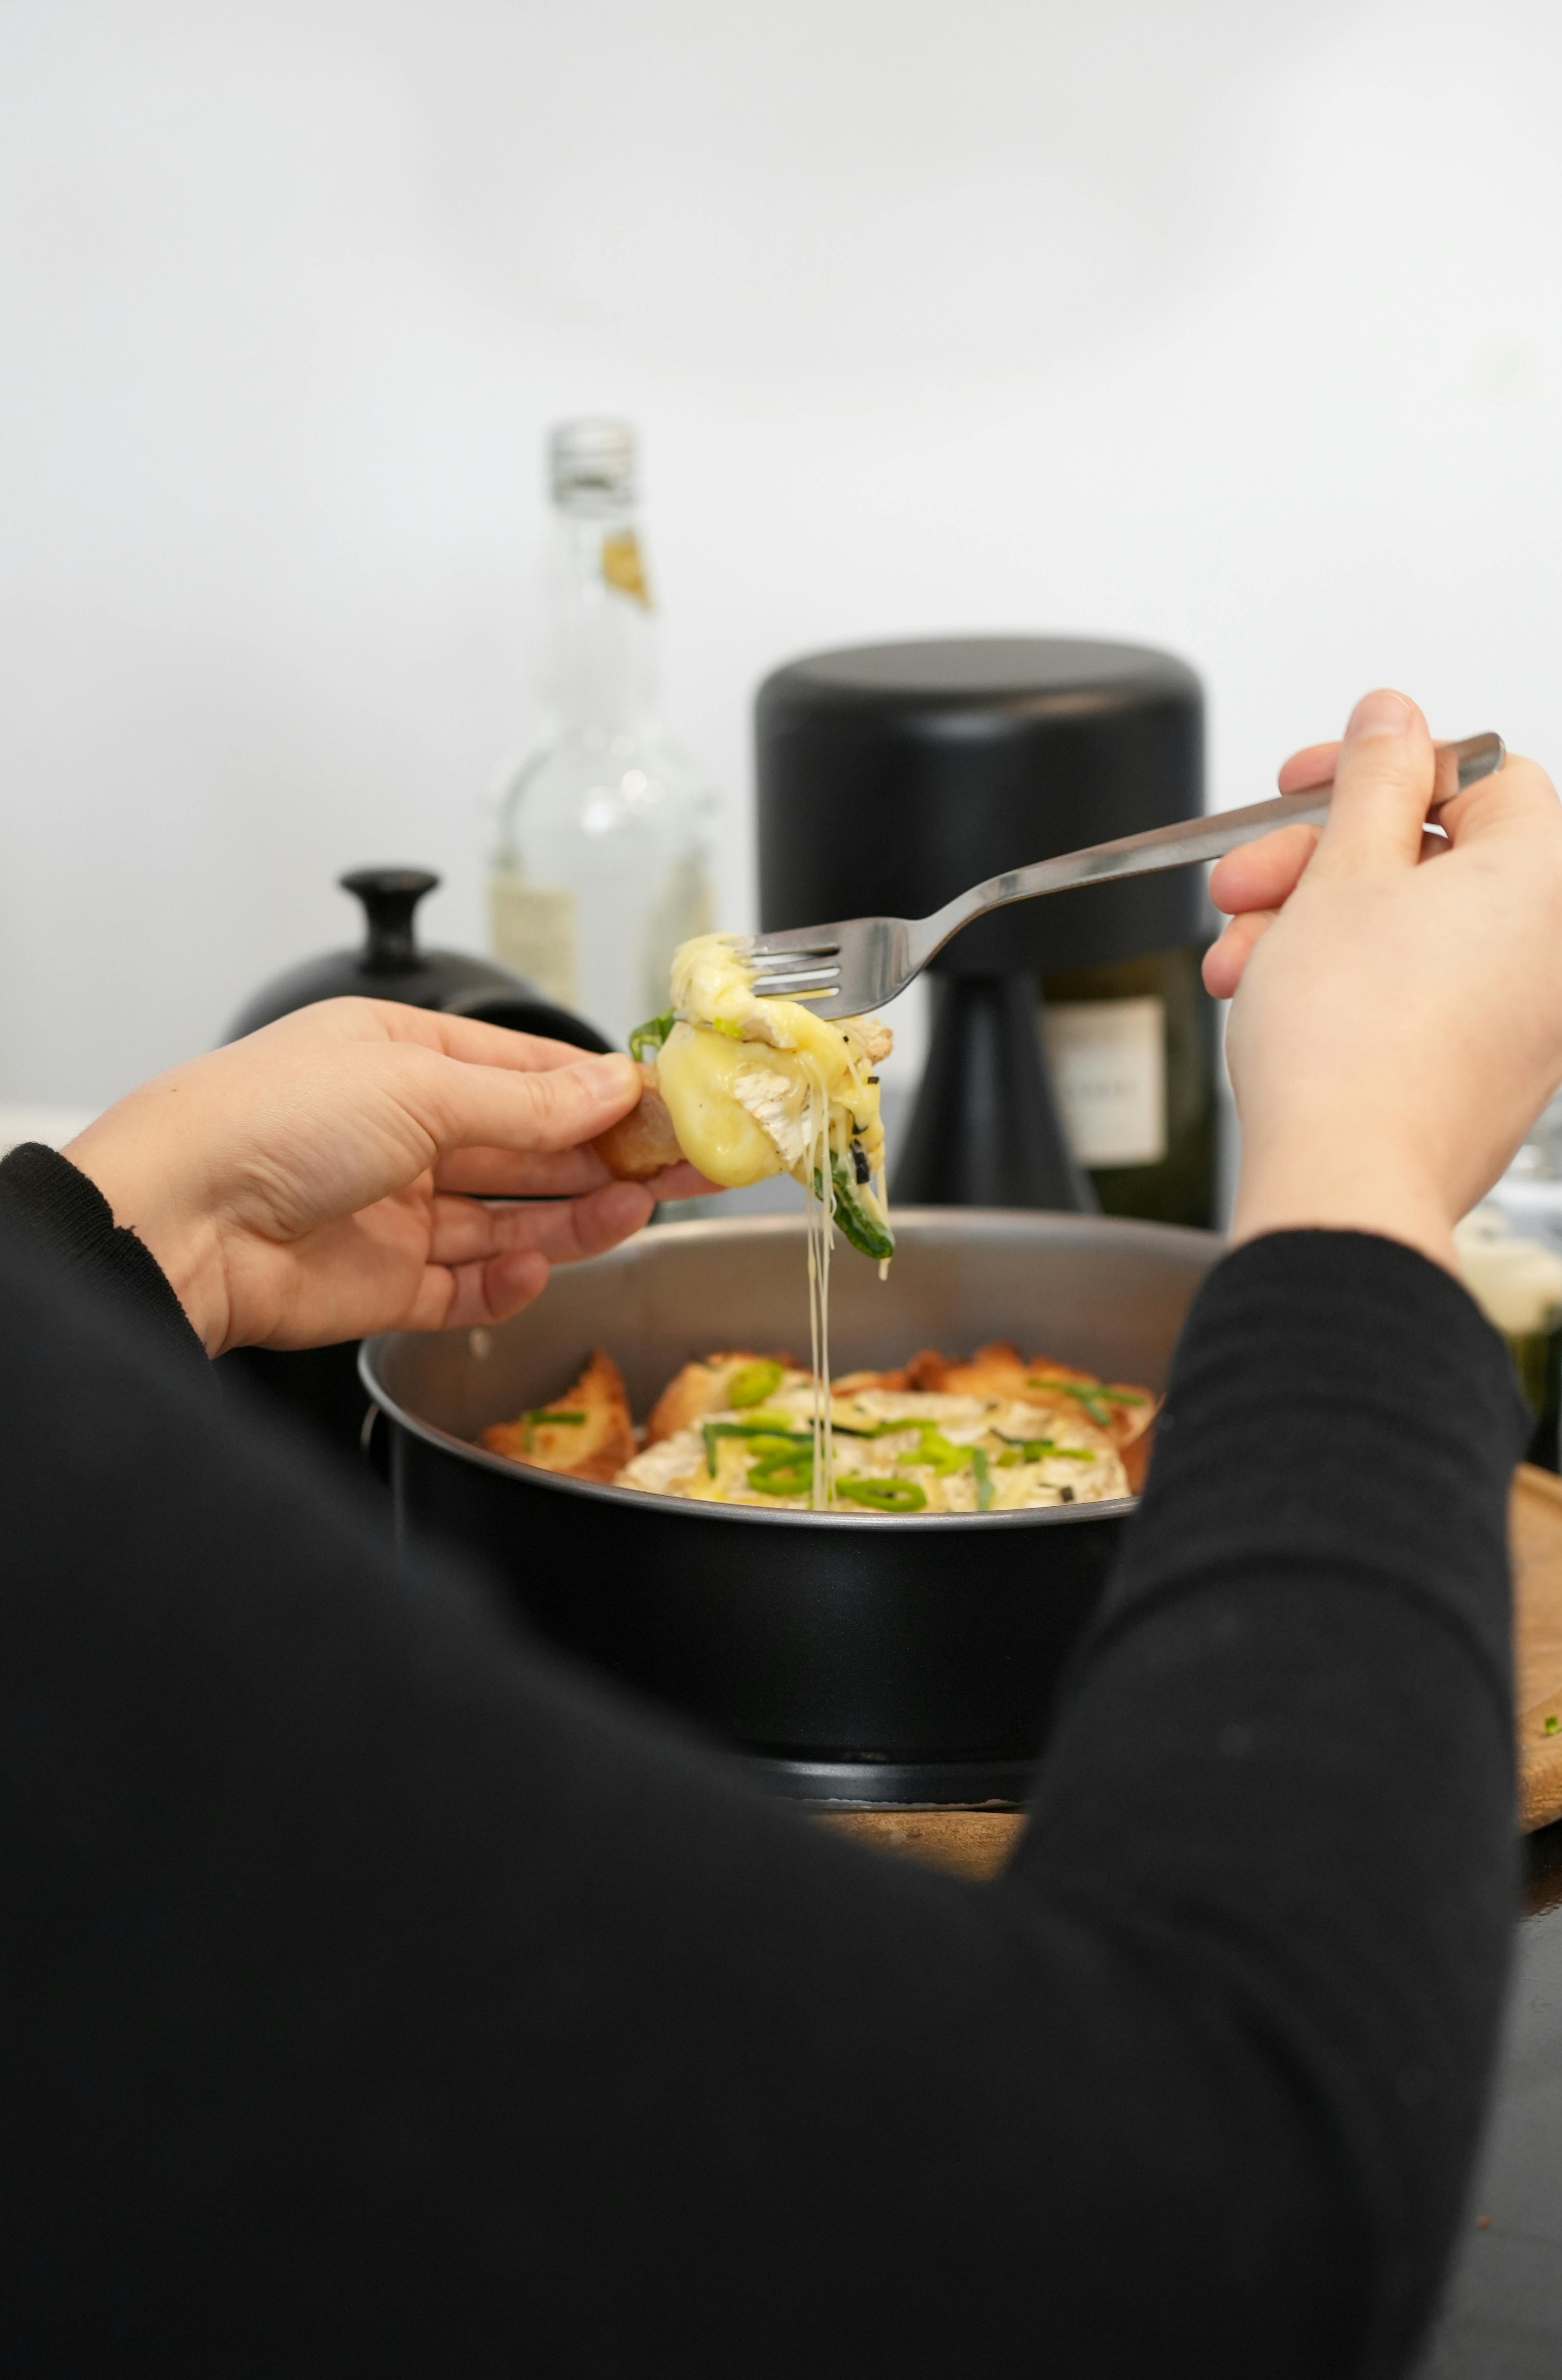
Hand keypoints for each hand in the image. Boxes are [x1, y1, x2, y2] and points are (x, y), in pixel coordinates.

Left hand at [62, 999, 713, 1355]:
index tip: (670, 1108)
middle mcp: (403, 1133)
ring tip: (639, 1210)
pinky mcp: (385, 1284)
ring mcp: (396, 1212)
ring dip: (577, 1218)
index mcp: (405, 1060)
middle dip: (610, 1156)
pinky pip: (469, 1287)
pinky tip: (540, 1269)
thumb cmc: (270, 1122)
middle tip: (690, 1167)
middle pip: (531, 1149)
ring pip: (512, 1219)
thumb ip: (527, 1102)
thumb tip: (612, 1088)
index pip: (529, 1074)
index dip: (601, 1093)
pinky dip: (511, 1284)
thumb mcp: (419, 1087)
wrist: (179, 1221)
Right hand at [1203, 688, 1561, 1273]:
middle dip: (1318, 860)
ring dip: (1309, 926)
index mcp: (1544, 875)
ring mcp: (1525, 1018)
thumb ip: (1374, 777)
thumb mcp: (1344, 869)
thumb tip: (1393, 718)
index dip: (1378, 771)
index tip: (1309, 783)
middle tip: (1246, 880)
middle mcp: (1553, 946)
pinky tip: (1273, 998)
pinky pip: (1414, 995)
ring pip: (1409, 930)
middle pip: (1430, 856)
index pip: (1477, 776)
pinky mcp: (1483, 1071)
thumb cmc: (1351, 1044)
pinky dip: (1344, 984)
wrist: (1346, 1182)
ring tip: (1241, 958)